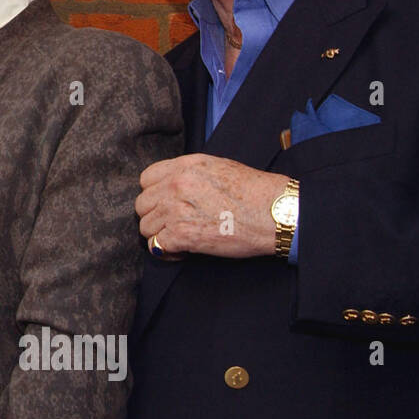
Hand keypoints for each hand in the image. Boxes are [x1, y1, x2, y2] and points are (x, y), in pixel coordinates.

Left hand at [136, 154, 290, 258]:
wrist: (275, 213)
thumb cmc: (255, 192)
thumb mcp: (218, 167)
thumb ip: (189, 173)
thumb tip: (171, 185)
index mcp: (185, 166)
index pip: (146, 179)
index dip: (154, 193)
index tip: (165, 203)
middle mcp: (176, 185)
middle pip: (142, 204)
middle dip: (155, 216)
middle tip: (174, 224)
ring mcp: (176, 210)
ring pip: (146, 227)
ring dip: (160, 235)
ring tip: (180, 238)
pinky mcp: (182, 235)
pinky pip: (156, 246)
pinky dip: (166, 252)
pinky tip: (181, 251)